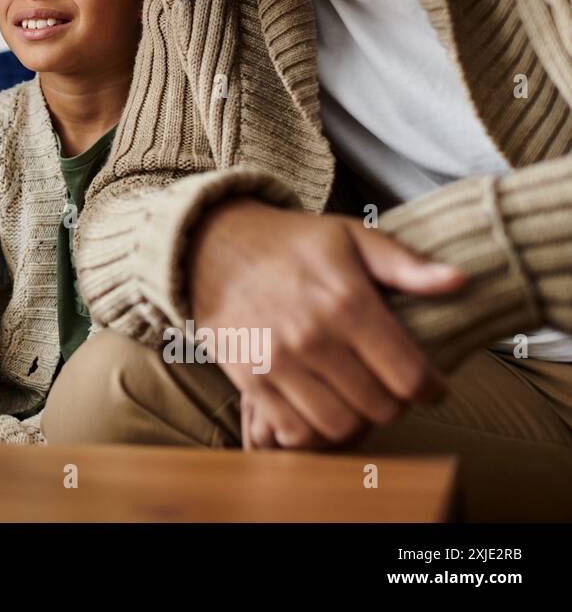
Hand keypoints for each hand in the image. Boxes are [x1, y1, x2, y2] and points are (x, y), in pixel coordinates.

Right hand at [188, 199, 464, 448]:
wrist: (211, 245)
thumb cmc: (288, 242)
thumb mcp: (349, 236)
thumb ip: (404, 264)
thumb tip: (458, 281)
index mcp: (346, 302)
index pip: (408, 375)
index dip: (431, 389)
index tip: (431, 386)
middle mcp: (313, 338)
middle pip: (380, 408)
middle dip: (395, 403)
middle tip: (390, 388)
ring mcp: (277, 363)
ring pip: (340, 427)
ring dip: (357, 420)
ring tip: (357, 400)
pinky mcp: (249, 379)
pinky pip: (293, 431)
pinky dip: (314, 431)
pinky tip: (321, 408)